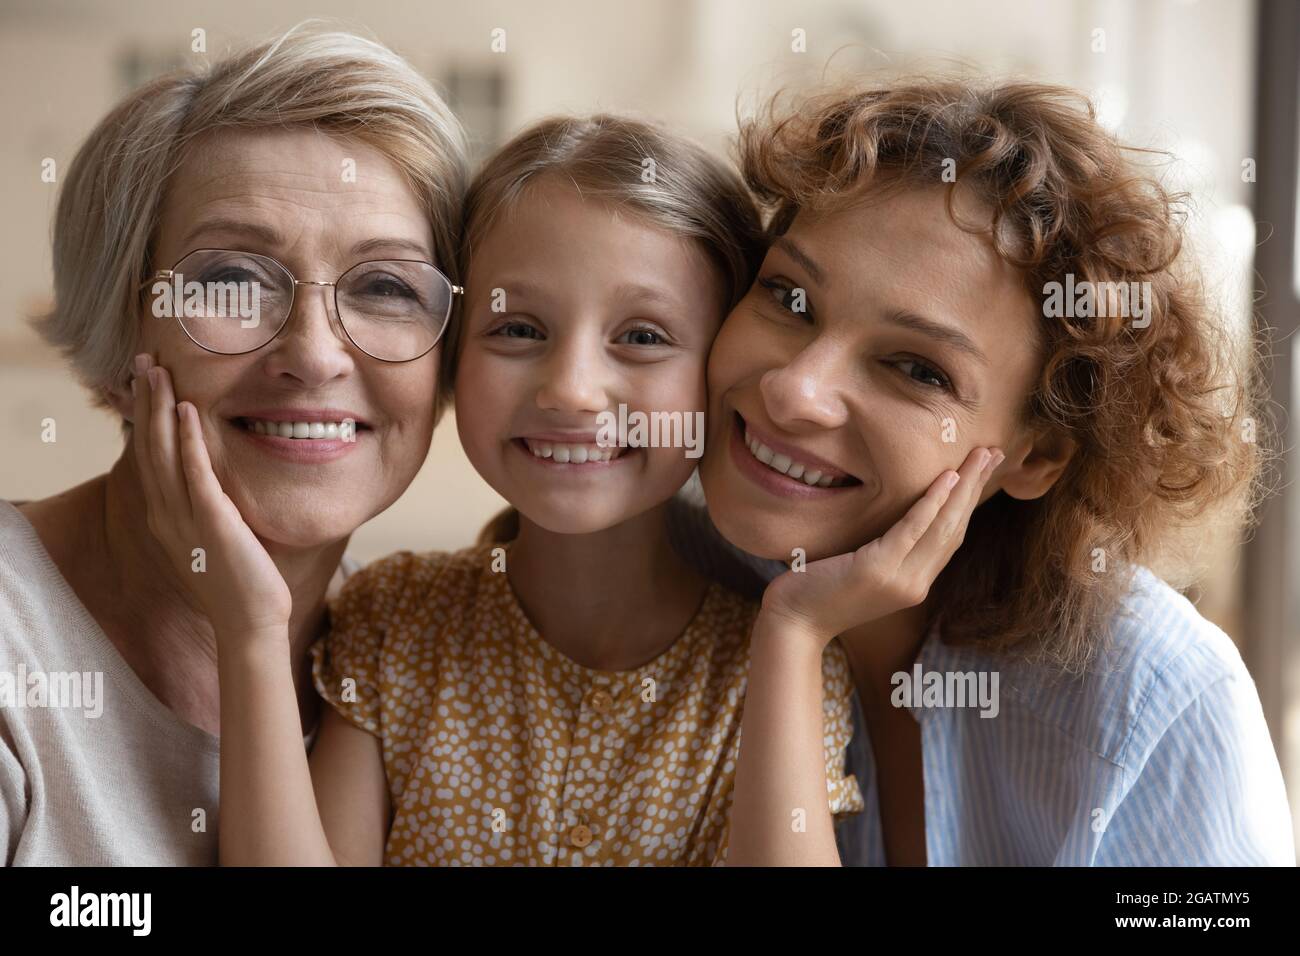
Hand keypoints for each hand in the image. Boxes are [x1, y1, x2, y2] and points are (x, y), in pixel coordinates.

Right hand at [132, 352, 292, 638]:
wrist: (249, 624)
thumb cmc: (242, 584)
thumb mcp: (217, 539)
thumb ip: (211, 509)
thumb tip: (218, 485)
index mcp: (167, 518)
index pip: (149, 457)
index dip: (145, 418)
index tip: (146, 384)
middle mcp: (166, 515)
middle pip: (148, 446)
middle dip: (145, 401)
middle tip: (142, 361)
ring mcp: (185, 518)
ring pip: (163, 452)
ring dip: (159, 408)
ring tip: (157, 371)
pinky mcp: (212, 521)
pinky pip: (196, 472)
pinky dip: (188, 439)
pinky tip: (187, 410)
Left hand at [759, 445, 1003, 645]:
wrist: (794, 623)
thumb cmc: (817, 592)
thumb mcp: (861, 571)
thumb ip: (885, 552)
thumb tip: (895, 520)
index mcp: (914, 583)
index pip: (952, 538)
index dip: (970, 504)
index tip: (984, 472)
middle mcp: (914, 584)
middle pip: (956, 528)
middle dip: (977, 488)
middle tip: (996, 453)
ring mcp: (899, 580)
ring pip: (942, 527)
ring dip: (965, 488)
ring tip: (982, 456)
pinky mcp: (878, 570)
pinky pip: (912, 530)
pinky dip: (932, 503)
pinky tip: (948, 478)